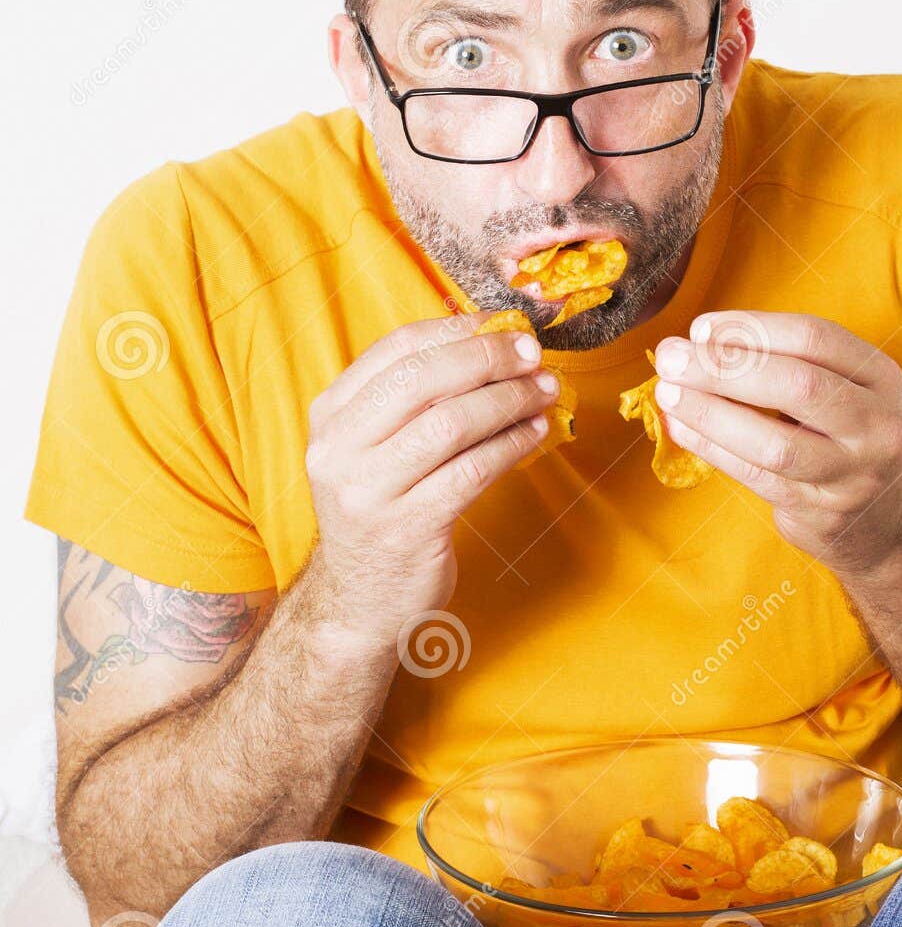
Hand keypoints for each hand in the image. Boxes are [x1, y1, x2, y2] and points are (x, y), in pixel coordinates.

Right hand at [303, 309, 558, 642]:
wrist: (359, 602)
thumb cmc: (381, 512)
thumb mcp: (373, 450)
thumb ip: (412, 400)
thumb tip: (491, 343)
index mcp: (330, 415)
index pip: (397, 348)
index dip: (459, 329)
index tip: (506, 325)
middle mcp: (339, 449)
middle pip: (424, 378)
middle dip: (489, 358)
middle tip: (534, 355)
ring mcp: (369, 491)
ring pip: (452, 423)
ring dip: (510, 400)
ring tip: (545, 393)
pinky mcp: (407, 528)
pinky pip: (473, 471)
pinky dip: (512, 445)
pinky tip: (535, 434)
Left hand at [652, 311, 901, 582]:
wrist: (886, 521)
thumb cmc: (844, 438)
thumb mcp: (842, 389)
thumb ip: (786, 362)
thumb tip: (702, 342)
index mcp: (879, 376)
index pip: (814, 338)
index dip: (752, 328)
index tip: (700, 328)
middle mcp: (875, 423)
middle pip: (796, 385)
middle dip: (724, 367)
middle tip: (671, 357)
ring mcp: (851, 473)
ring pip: (774, 442)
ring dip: (712, 413)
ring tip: (668, 393)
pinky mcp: (821, 513)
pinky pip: (757, 476)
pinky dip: (713, 449)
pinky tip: (681, 428)